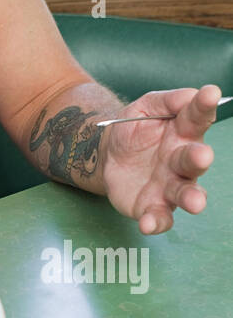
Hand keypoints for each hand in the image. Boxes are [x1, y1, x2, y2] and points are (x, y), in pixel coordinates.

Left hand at [100, 84, 220, 234]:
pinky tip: (148, 224)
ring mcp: (169, 185)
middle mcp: (181, 160)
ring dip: (191, 198)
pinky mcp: (153, 206)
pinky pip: (159, 217)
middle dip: (199, 159)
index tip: (211, 93)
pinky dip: (156, 223)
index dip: (204, 105)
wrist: (108, 155)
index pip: (196, 117)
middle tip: (203, 156)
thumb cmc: (135, 129)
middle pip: (194, 160)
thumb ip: (167, 101)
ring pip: (185, 193)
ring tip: (195, 202)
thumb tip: (191, 93)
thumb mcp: (144, 107)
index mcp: (183, 131)